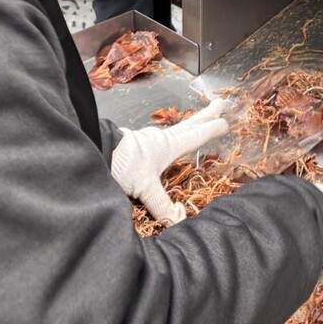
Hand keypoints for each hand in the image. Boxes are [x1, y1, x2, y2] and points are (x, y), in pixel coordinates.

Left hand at [110, 100, 227, 224]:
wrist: (95, 151)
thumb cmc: (124, 165)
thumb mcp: (146, 188)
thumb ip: (163, 207)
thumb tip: (180, 220)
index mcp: (169, 145)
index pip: (196, 136)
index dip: (212, 130)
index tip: (226, 122)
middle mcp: (162, 139)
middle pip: (190, 124)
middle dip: (206, 115)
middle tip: (219, 103)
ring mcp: (150, 140)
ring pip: (177, 129)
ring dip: (191, 123)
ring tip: (197, 122)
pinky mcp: (138, 145)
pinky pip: (163, 137)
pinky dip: (174, 134)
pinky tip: (168, 141)